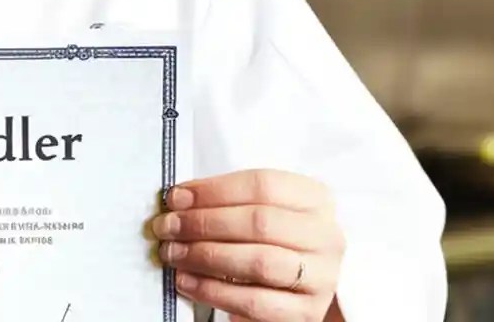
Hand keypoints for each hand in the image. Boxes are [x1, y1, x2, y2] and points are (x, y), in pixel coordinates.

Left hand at [146, 169, 344, 321]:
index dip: (213, 189)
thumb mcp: (260, 211)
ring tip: (173, 254)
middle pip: (259, 222)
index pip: (263, 184)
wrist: (298, 286)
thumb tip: (178, 200)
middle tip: (167, 227)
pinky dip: (214, 291)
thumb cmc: (271, 240)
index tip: (176, 197)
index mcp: (315, 199)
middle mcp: (326, 236)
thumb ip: (228, 202)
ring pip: (258, 262)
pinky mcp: (307, 312)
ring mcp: (322, 276)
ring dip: (206, 256)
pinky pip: (255, 302)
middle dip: (203, 223)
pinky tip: (187, 282)